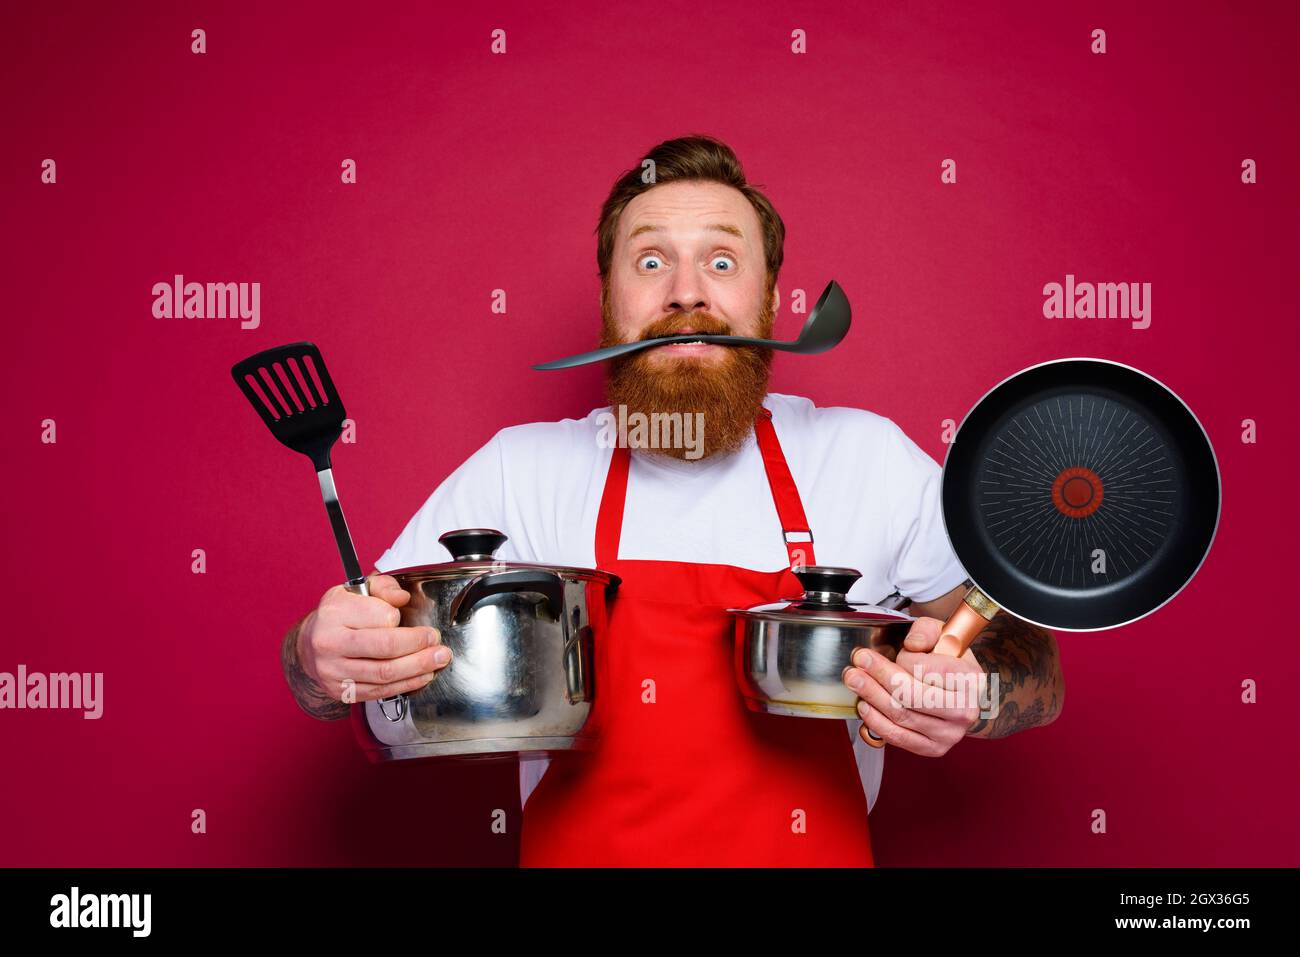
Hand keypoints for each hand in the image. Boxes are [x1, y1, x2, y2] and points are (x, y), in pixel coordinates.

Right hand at [297, 574, 451, 703]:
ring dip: (419, 668)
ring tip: (438, 659)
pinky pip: (380, 692)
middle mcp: (330, 643)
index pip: (379, 616)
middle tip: (437, 641)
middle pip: (386, 647)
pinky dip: (406, 685)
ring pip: (385, 673)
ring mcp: (334, 671)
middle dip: (419, 645)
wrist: (309, 644)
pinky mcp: (341, 692)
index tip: (405, 616)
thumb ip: (384, 587)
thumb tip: (402, 598)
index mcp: (334, 613)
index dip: (398, 617)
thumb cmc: (340, 614)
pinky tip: (422, 675)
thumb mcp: (357, 590)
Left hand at [840, 616, 985, 756]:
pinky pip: (899, 737)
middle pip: (911, 696)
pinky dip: (876, 722)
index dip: (903, 659)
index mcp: (970, 681)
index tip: (890, 652)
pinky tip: (864, 706)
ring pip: (901, 716)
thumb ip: (926, 631)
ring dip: (871, 697)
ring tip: (854, 680)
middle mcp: (964, 711)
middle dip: (878, 677)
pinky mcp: (933, 748)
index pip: (926, 670)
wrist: (965, 696)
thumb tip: (912, 645)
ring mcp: (949, 734)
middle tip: (857, 663)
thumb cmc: (950, 663)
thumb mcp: (943, 635)